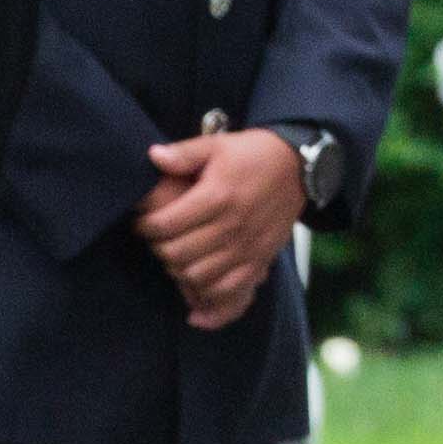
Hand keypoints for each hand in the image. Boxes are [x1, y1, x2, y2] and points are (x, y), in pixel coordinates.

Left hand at [138, 127, 309, 330]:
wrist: (300, 167)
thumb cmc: (253, 154)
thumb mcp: (217, 145)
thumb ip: (184, 153)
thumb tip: (152, 157)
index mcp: (218, 196)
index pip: (166, 224)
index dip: (145, 227)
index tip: (142, 223)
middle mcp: (232, 225)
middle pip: (178, 254)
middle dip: (158, 249)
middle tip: (157, 240)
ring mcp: (248, 247)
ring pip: (198, 276)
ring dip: (178, 271)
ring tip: (176, 257)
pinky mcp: (261, 260)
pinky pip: (230, 290)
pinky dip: (209, 298)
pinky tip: (195, 297)